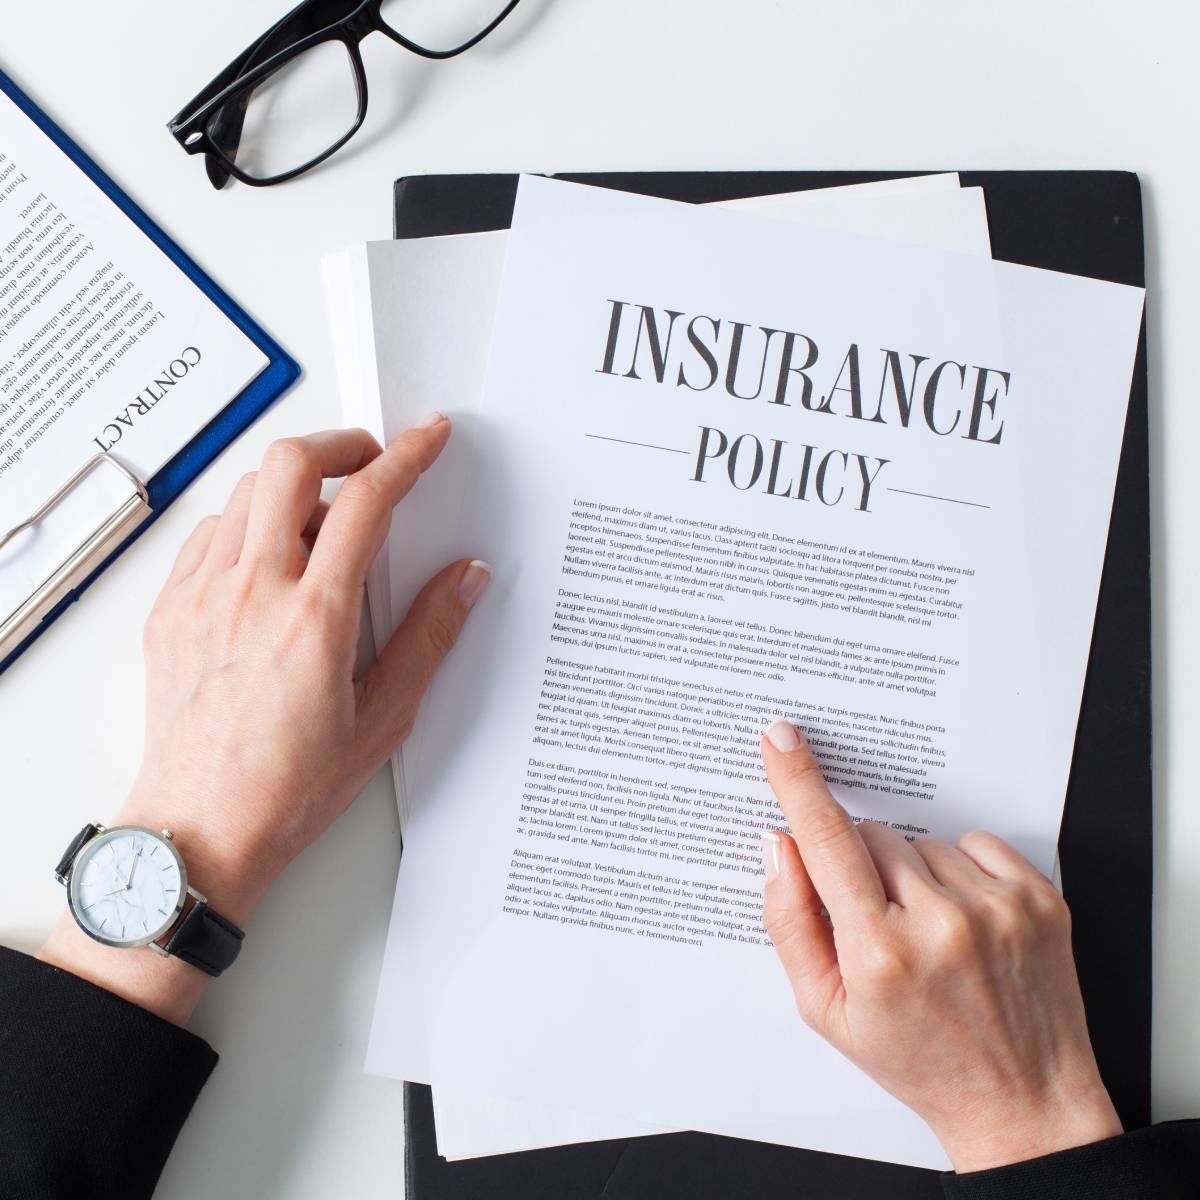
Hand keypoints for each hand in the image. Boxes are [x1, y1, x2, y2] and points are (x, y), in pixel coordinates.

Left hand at [42, 419, 487, 1022]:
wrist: (202, 828)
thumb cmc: (290, 786)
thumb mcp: (384, 717)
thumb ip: (430, 636)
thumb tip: (467, 578)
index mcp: (316, 616)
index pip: (367, 502)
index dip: (408, 456)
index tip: (430, 436)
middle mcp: (253, 590)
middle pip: (291, 464)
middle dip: (342, 443)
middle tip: (372, 460)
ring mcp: (202, 595)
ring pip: (245, 491)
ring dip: (293, 483)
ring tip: (325, 515)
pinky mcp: (169, 610)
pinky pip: (209, 533)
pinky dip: (247, 521)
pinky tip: (270, 557)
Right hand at [759, 719, 1120, 1173]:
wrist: (1021, 1101)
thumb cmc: (916, 1058)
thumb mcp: (825, 1009)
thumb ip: (790, 922)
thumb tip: (781, 845)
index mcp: (879, 952)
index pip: (826, 841)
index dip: (797, 782)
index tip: (781, 737)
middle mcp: (940, 923)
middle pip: (871, 837)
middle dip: (864, 868)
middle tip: (881, 924)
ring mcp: (996, 909)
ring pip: (921, 842)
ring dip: (915, 874)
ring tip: (931, 933)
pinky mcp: (1038, 900)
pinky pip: (974, 842)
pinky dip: (961, 871)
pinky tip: (964, 919)